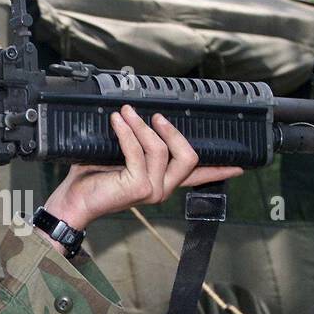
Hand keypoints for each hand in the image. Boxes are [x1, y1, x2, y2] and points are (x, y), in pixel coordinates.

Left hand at [42, 104, 243, 231]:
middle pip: (190, 156)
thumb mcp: (120, 156)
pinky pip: (138, 150)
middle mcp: (162, 189)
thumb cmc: (92, 178)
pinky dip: (127, 132)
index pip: (198, 176)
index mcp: (162, 182)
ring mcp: (152, 190)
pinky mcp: (138, 187)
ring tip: (126, 113)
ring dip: (142, 126)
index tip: (241, 165)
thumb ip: (137, 143)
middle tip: (156, 116)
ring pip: (161, 149)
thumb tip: (139, 114)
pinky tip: (117, 121)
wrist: (72, 200)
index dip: (220, 169)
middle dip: (174, 131)